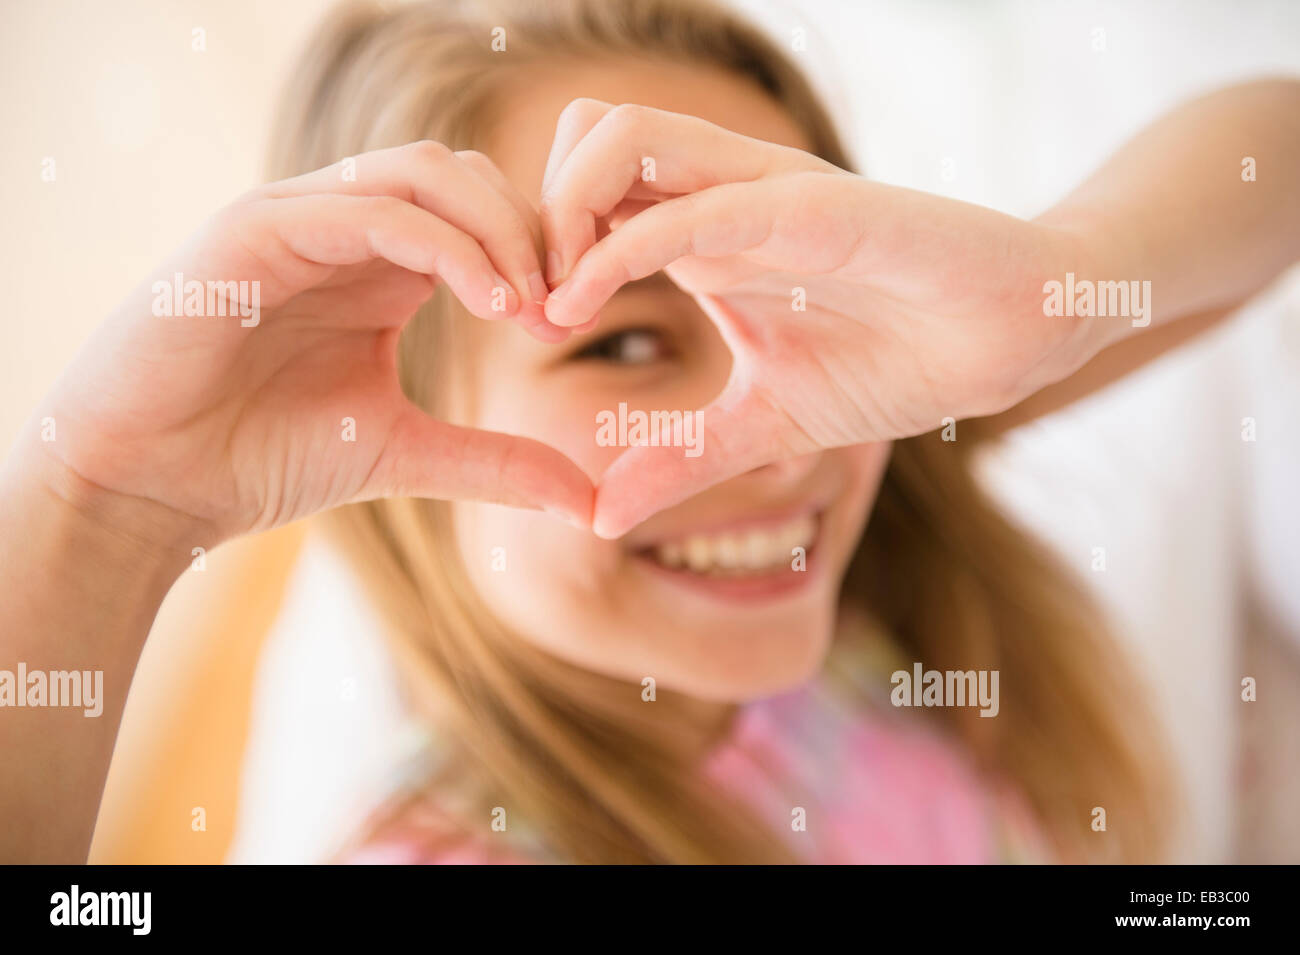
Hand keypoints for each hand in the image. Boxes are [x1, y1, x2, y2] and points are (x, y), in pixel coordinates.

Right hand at [32, 141, 592, 548]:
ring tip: (532, 306)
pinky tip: (487, 299)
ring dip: (496, 229)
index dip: (541, 253)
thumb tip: (586, 501)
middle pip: (466, 175)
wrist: (151, 487)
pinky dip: (442, 243)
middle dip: (532, 232)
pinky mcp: (254, 230)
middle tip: (566, 310)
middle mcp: (344, 229)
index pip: (482, 212)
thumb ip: (492, 463)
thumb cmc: (261, 460)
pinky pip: (367, 208)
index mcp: (381, 265)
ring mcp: (297, 219)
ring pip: (424, 173)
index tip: (575, 324)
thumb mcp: (402, 453)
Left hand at [537, 100, 1102, 537]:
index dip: (535, 246)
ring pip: (621, 137)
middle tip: (524, 303)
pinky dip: (624, 246)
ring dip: (563, 211)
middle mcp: (721, 195)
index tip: (521, 324)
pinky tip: (582, 302)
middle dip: (530, 215)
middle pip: (582, 140)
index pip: (585, 194)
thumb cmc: (895, 362)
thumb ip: (682, 460)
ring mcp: (763, 192)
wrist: (1007, 341)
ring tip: (556, 301)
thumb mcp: (764, 425)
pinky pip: (698, 204)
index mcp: (705, 233)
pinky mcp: (812, 207)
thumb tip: (600, 518)